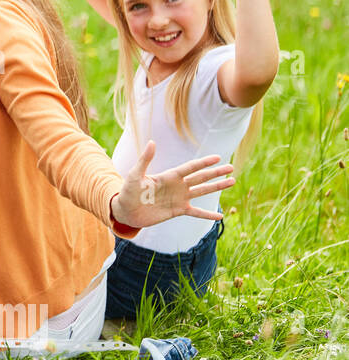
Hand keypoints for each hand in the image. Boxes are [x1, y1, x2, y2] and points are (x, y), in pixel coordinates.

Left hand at [110, 141, 235, 227]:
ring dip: (217, 187)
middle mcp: (177, 186)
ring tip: (232, 181)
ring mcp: (179, 198)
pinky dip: (207, 215)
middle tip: (231, 167)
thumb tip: (152, 142)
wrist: (126, 211)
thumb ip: (145, 160)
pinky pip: (196, 212)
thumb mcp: (136, 175)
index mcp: (169, 176)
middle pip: (200, 177)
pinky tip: (220, 217)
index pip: (190, 168)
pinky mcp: (178, 211)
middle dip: (216, 172)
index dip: (204, 163)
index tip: (217, 157)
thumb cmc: (128, 191)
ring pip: (202, 191)